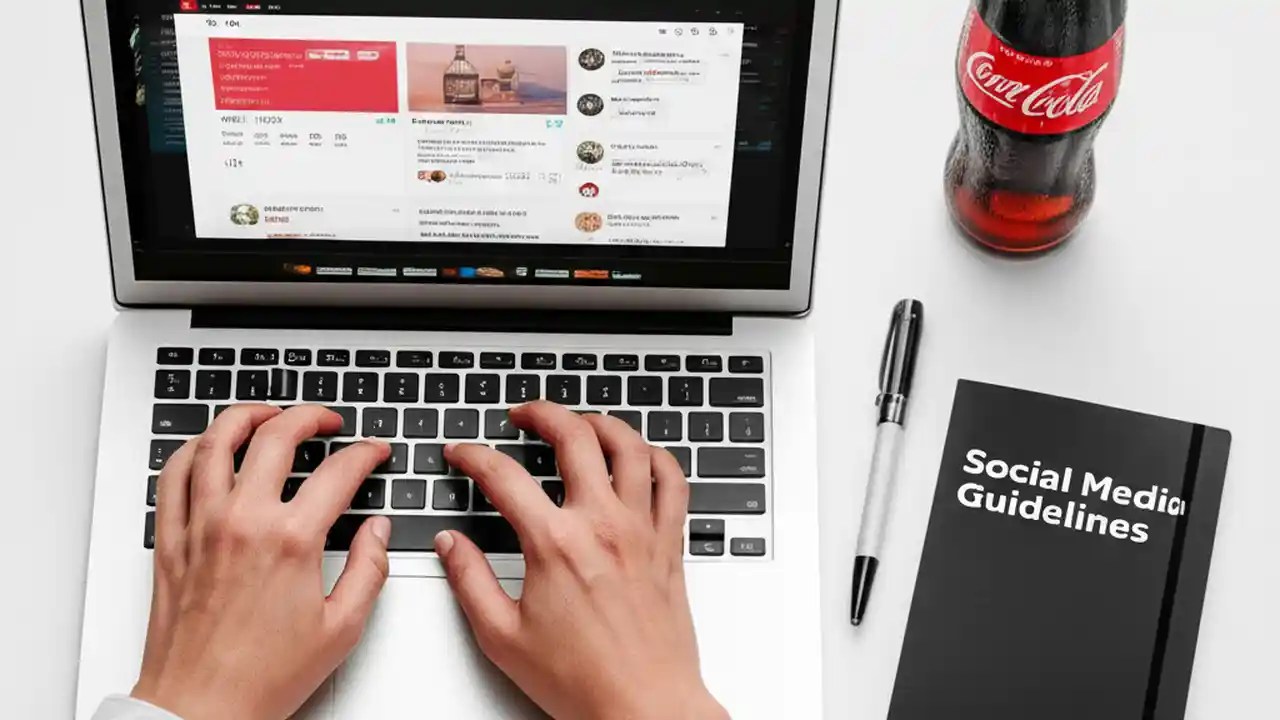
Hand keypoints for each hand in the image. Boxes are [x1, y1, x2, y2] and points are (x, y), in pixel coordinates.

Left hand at [132, 405, 392, 719]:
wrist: (201, 708)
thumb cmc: (263, 677)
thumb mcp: (341, 628)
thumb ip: (369, 569)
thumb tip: (377, 531)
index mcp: (291, 541)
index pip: (339, 471)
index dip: (365, 453)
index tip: (372, 452)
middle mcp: (243, 522)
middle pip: (276, 436)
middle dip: (309, 416)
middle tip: (326, 421)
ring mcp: (201, 526)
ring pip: (216, 442)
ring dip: (247, 415)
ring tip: (268, 413)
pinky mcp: (172, 540)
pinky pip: (173, 475)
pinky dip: (193, 449)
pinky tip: (210, 447)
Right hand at [439, 402, 728, 719]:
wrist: (644, 707)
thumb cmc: (582, 682)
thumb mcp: (502, 637)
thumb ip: (469, 581)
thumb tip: (449, 544)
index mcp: (555, 545)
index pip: (503, 476)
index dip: (472, 454)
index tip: (461, 452)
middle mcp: (602, 525)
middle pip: (574, 436)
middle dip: (541, 413)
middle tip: (522, 414)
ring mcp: (642, 529)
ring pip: (629, 445)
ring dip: (600, 421)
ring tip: (579, 421)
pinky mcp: (669, 543)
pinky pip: (672, 481)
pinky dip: (657, 457)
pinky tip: (640, 455)